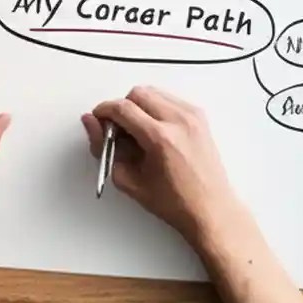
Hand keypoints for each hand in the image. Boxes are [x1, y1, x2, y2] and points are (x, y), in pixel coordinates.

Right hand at [81, 86, 246, 244]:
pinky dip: (156, 108)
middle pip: (137, 93)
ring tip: (138, 132)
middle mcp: (179, 122)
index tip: (98, 119)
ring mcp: (192, 117)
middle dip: (122, 107)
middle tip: (118, 130)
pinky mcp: (200, 118)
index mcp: (160, 138)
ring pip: (154, 92)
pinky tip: (155, 130)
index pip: (122, 108)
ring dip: (139, 106)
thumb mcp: (128, 179)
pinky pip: (170, 99)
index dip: (103, 111)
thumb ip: (103, 147)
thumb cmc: (174, 201)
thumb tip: (91, 123)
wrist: (210, 209)